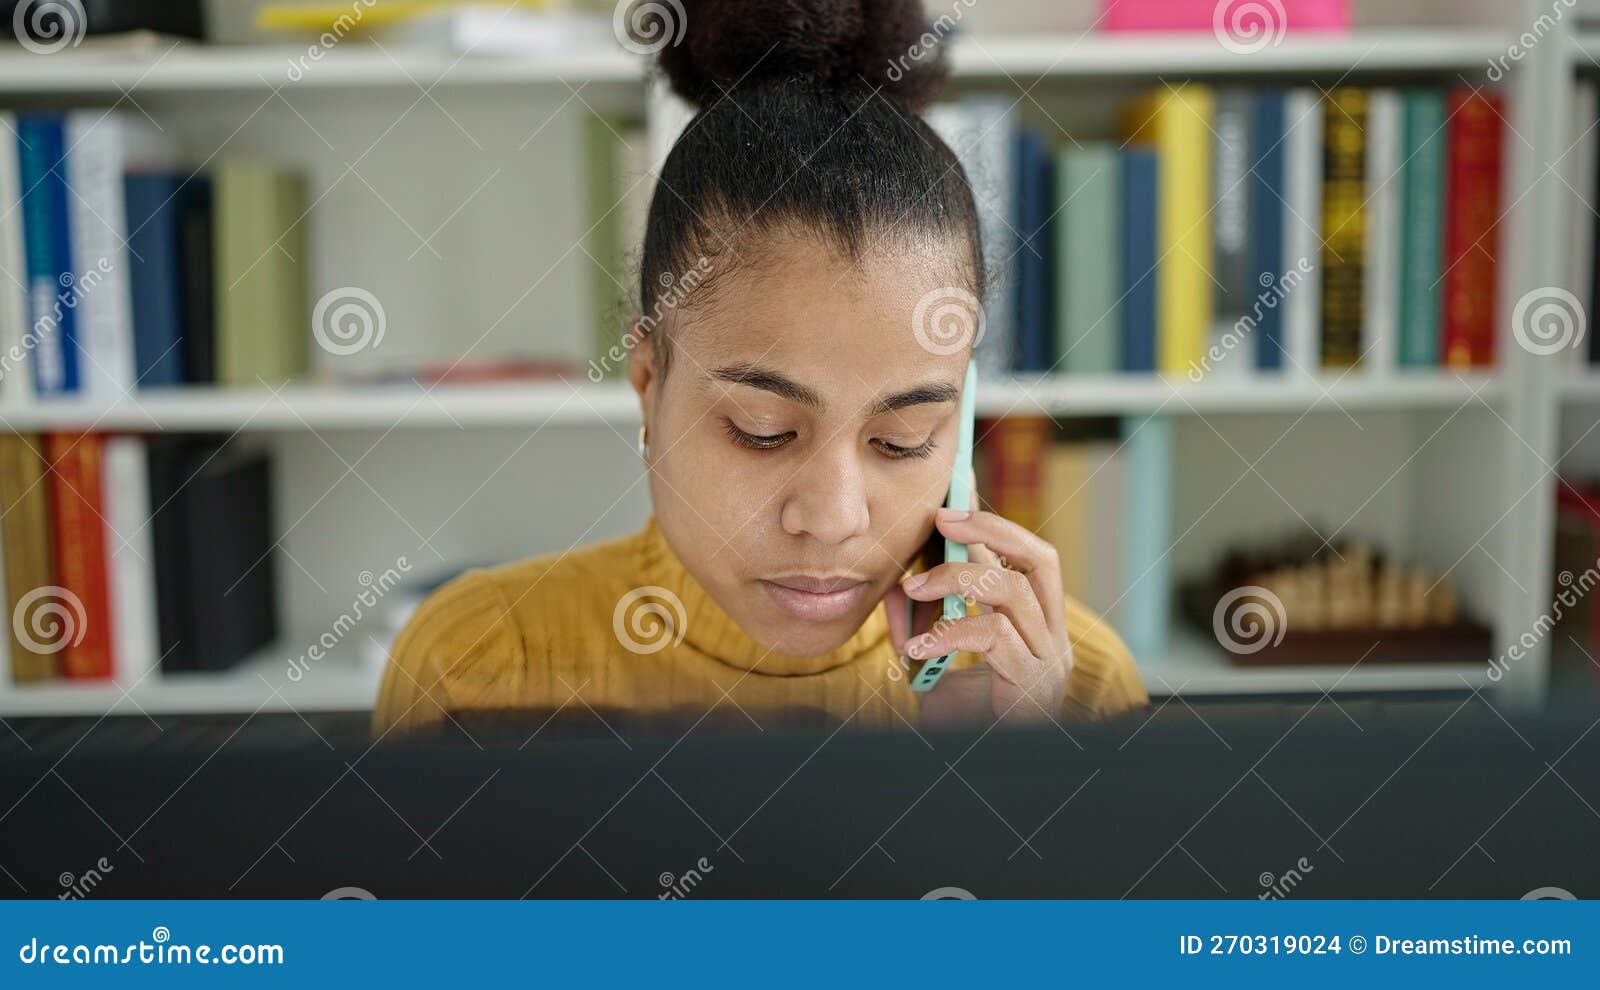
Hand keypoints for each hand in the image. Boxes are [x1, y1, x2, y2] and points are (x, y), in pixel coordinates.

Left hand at [883, 507, 1072, 725]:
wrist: (981, 782)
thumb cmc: (964, 729)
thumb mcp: (936, 668)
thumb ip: (922, 627)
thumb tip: (895, 588)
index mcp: (1038, 630)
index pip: (1028, 561)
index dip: (995, 527)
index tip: (953, 504)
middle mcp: (1053, 642)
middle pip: (1042, 560)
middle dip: (993, 529)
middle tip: (943, 518)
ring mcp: (1049, 664)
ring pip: (1015, 592)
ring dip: (959, 578)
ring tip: (914, 584)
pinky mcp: (1033, 687)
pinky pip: (994, 637)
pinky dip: (951, 630)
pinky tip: (916, 646)